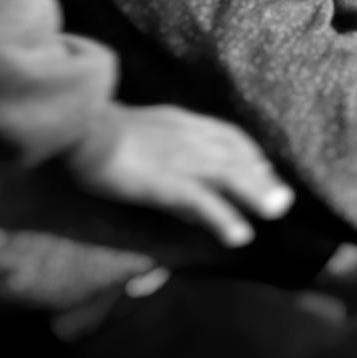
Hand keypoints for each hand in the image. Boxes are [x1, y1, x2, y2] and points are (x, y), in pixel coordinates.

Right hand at [76, 104, 293, 246]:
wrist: (75, 125)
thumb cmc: (97, 131)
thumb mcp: (139, 132)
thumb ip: (163, 148)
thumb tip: (176, 175)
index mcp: (181, 123)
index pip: (228, 136)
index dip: (249, 155)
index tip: (264, 170)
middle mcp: (188, 137)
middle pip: (235, 156)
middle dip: (260, 177)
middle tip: (281, 200)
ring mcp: (178, 160)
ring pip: (228, 176)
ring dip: (254, 194)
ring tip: (275, 212)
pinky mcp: (164, 183)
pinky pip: (201, 202)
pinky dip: (222, 218)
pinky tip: (238, 234)